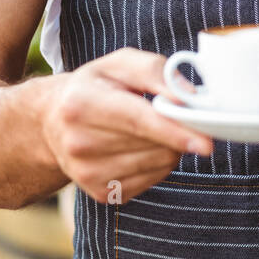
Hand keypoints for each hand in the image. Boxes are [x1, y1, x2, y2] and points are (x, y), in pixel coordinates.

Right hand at [40, 47, 211, 204]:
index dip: (174, 131)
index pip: (137, 121)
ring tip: (153, 129)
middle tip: (180, 116)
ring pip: (157, 165)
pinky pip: (151, 181)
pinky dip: (159, 163)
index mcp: (80, 104)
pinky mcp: (100, 194)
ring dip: (170, 147)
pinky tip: (143, 147)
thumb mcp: (118, 64)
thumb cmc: (94, 87)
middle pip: (153, 145)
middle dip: (178, 132)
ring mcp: (87, 174)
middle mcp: (79, 143)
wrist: (52, 122)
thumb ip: (155, 71)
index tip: (206, 142)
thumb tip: (188, 98)